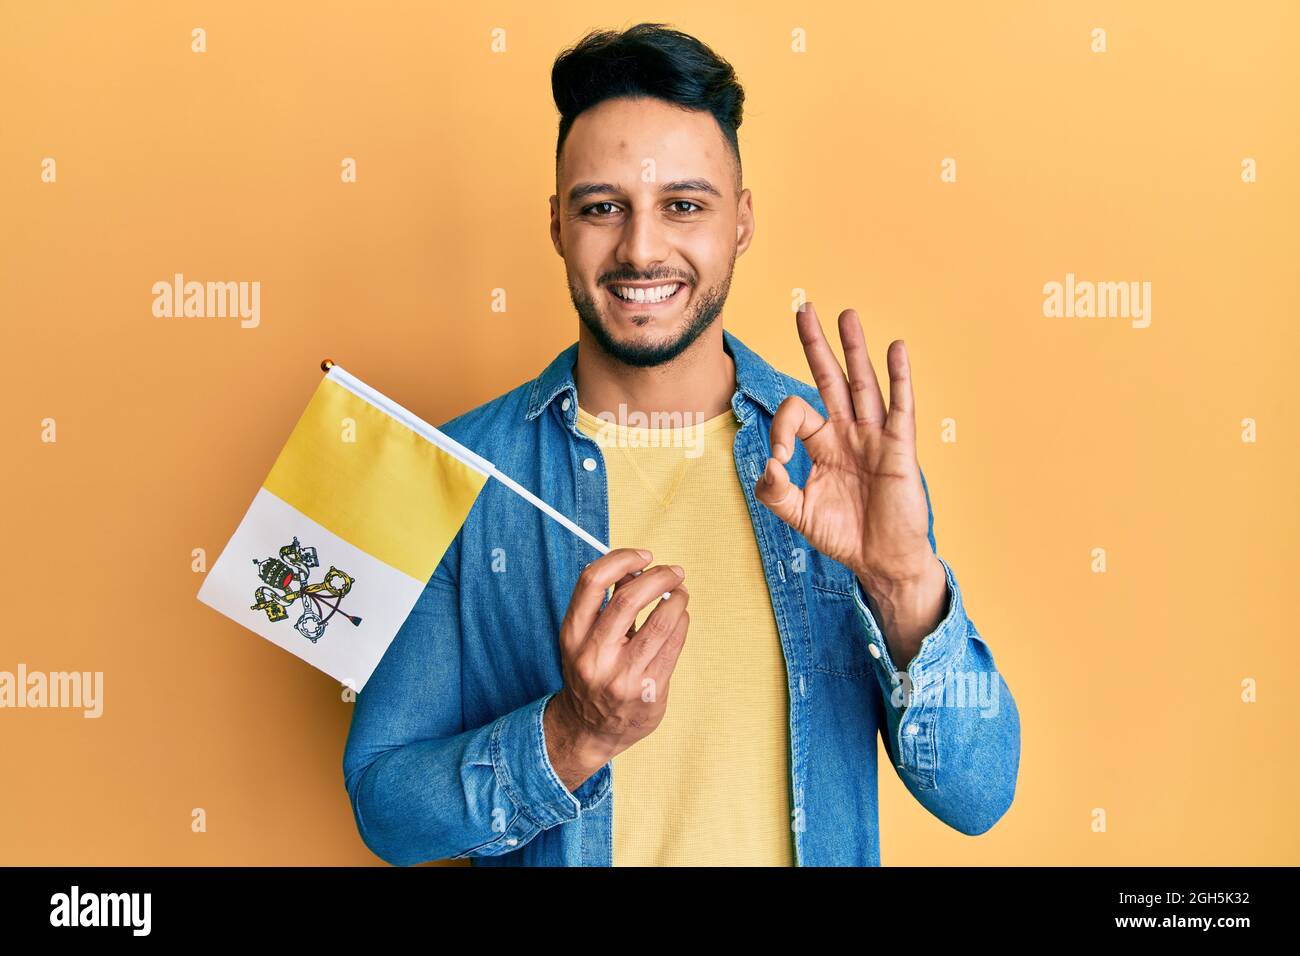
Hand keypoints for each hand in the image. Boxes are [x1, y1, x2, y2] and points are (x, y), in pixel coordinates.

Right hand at [544, 548, 689, 791]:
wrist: (589, 730)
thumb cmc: (592, 672)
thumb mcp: (586, 637)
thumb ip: (609, 602)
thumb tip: (637, 566)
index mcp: (572, 635)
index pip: (592, 582)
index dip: (621, 559)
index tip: (643, 556)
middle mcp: (593, 656)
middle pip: (628, 599)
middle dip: (658, 576)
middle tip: (674, 571)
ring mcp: (622, 677)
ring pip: (659, 623)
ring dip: (677, 599)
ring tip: (681, 592)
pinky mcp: (648, 692)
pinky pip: (673, 646)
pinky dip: (681, 623)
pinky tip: (680, 617)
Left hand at [754, 302, 944, 662]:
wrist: (882, 561)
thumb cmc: (843, 536)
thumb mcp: (798, 515)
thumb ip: (775, 491)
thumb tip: (766, 464)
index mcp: (823, 444)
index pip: (797, 412)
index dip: (781, 428)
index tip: (779, 459)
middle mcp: (848, 433)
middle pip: (830, 378)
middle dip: (816, 345)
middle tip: (804, 309)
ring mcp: (875, 437)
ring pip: (863, 384)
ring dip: (854, 349)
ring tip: (846, 314)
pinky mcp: (899, 449)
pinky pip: (899, 407)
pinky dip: (899, 378)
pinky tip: (896, 349)